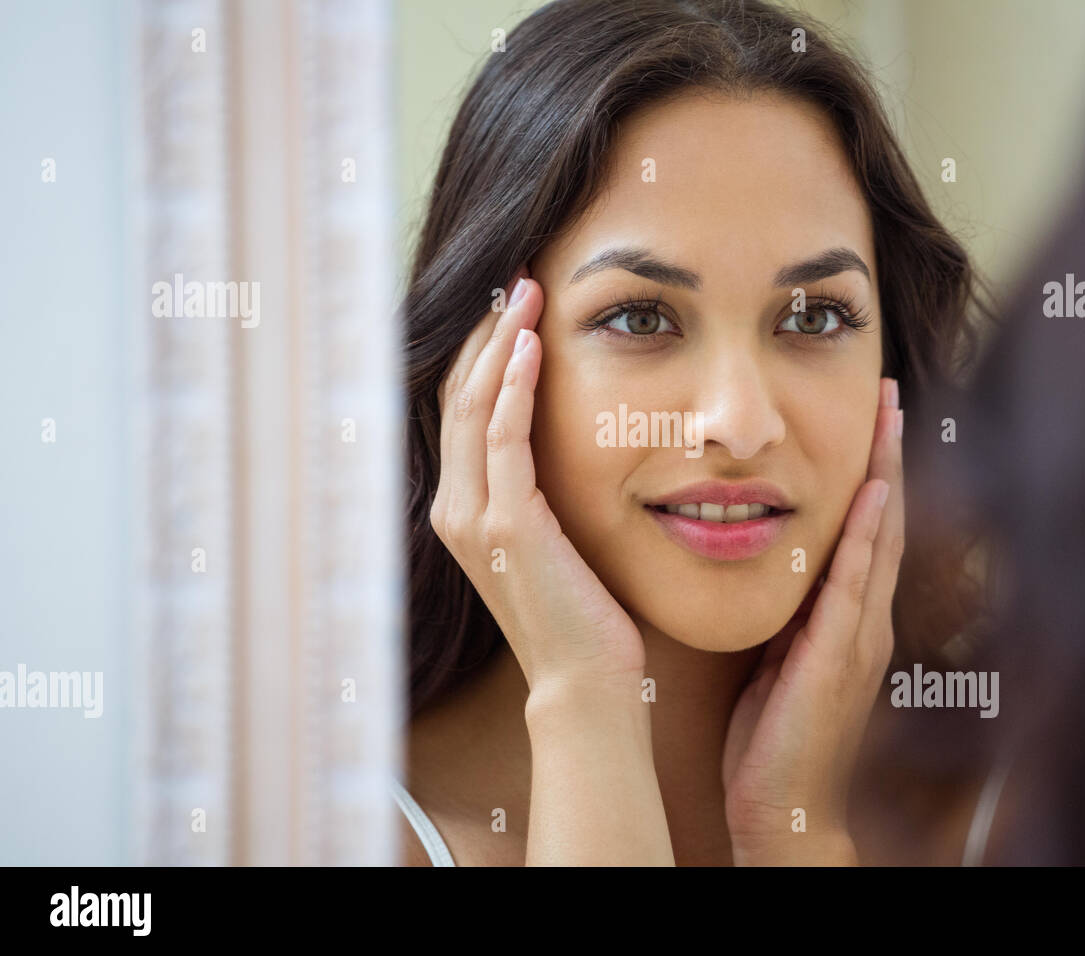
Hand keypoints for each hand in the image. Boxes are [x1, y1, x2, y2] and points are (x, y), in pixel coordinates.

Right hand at [429, 265, 645, 693]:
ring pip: (472, 406)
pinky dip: (513, 387)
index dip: (481, 353)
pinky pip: (503, 438)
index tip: (512, 305)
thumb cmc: (580, 609)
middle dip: (485, 333)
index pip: (461, 410)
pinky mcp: (506, 526)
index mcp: (462, 509)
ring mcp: (472, 518)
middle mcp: (453, 508)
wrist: (586, 679)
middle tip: (516, 280)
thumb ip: (538, 487)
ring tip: (524, 293)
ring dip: (498, 344)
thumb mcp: (553, 536)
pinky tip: (531, 345)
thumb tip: (556, 436)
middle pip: (457, 396)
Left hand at [721, 377, 904, 864]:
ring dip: (885, 476)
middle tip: (888, 393)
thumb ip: (787, 615)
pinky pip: (853, 586)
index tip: (869, 417)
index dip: (872, 471)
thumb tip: (770, 567)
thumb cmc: (774, 739)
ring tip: (888, 418)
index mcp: (848, 619)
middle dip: (888, 455)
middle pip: (883, 521)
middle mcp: (865, 620)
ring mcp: (859, 638)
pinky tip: (872, 497)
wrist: (784, 810)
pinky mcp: (837, 658)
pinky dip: (866, 539)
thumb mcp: (778, 660)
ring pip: (877, 540)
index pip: (864, 530)